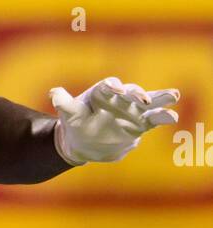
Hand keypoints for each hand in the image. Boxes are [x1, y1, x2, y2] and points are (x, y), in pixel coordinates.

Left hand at [51, 77, 178, 165]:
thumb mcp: (68, 113)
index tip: (116, 89)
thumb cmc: (75, 123)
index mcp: (102, 92)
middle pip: (131, 92)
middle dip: (137, 93)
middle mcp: (120, 98)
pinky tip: (173, 117)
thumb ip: (63, 102)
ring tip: (174, 96)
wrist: (84, 142)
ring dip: (161, 98)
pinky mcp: (141, 123)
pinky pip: (154, 118)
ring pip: (149, 102)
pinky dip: (164, 116)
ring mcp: (132, 110)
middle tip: (143, 98)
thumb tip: (53, 93)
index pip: (109, 86)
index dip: (113, 86)